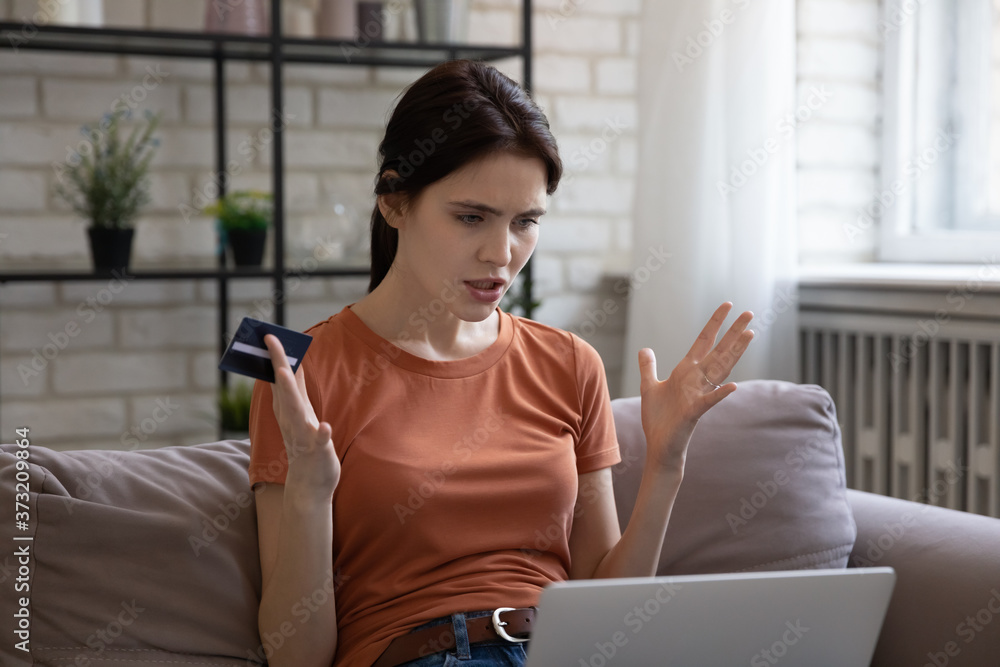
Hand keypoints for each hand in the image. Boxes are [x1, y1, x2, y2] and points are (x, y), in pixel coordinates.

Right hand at [264, 333, 339, 498]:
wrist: (309, 486)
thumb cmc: (306, 446)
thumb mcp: (299, 414)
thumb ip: (295, 390)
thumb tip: (293, 363)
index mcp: (291, 409)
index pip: (282, 379)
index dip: (277, 357)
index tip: (270, 335)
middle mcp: (294, 419)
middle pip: (285, 388)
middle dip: (278, 365)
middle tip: (271, 340)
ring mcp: (305, 435)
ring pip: (296, 411)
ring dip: (290, 393)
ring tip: (284, 373)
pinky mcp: (318, 452)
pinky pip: (319, 443)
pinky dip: (320, 435)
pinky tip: (324, 427)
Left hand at [637, 302, 753, 470]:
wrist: (660, 445)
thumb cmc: (658, 419)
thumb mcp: (649, 387)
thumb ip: (648, 367)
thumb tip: (645, 349)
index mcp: (686, 371)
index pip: (704, 341)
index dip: (715, 323)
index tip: (728, 305)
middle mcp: (697, 379)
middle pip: (719, 351)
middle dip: (733, 332)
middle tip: (750, 313)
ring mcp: (699, 394)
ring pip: (721, 370)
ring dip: (735, 352)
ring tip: (750, 335)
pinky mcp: (695, 412)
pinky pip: (710, 400)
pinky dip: (720, 393)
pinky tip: (733, 385)